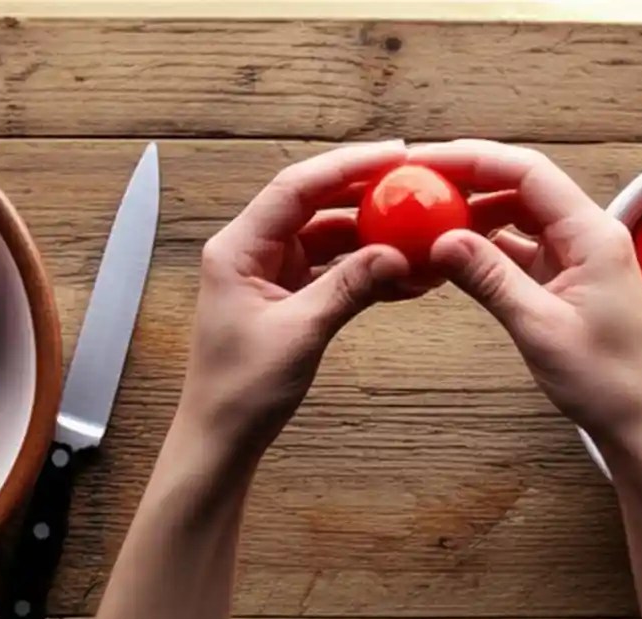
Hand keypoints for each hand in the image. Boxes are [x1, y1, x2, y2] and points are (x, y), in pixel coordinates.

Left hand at [175, 141, 413, 458]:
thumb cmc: (239, 391)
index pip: (296, 187)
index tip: (393, 156)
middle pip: (315, 204)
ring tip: (420, 238)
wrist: (221, 438)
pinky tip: (404, 275)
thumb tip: (395, 253)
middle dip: (366, 196)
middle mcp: (251, 252)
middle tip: (415, 188)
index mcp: (237, 248)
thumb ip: (349, 287)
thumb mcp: (300, 333)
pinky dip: (367, 271)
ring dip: (373, 239)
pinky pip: (334, 270)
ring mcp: (271, 273)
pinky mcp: (288, 297)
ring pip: (330, 238)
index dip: (347, 166)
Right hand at [409, 140, 641, 445]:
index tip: (426, 160)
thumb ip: (490, 279)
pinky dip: (486, 246)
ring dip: (474, 214)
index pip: (527, 172)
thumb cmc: (607, 381)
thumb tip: (441, 240)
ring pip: (518, 216)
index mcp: (593, 234)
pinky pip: (520, 248)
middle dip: (468, 180)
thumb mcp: (539, 327)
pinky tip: (453, 253)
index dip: (473, 159)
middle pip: (521, 185)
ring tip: (427, 217)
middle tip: (416, 184)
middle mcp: (588, 235)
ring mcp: (577, 256)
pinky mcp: (567, 279)